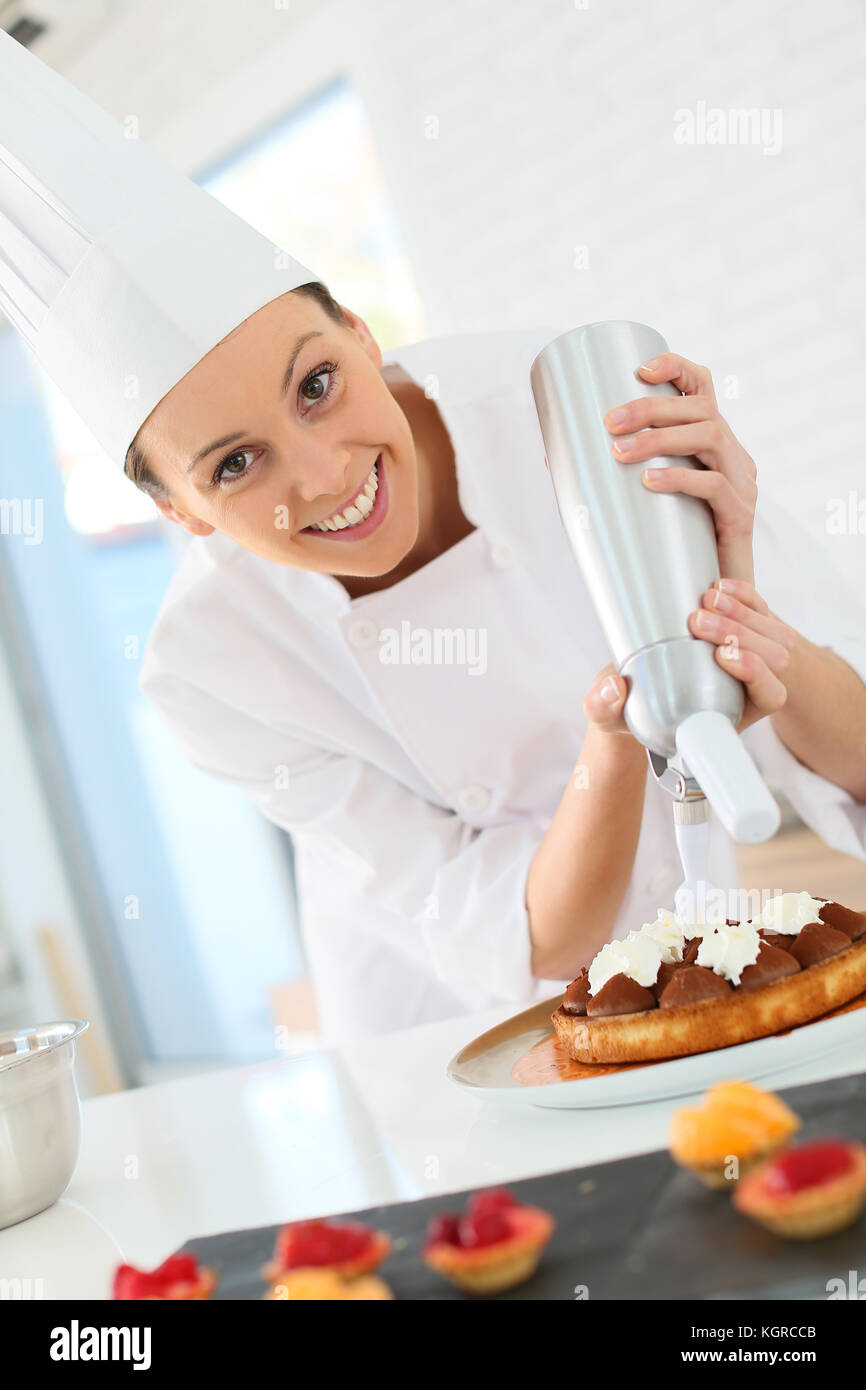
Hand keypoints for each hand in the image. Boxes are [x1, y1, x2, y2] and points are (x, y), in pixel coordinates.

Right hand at [584, 577, 794, 737]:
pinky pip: (761, 609)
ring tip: (706, 601)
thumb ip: (602, 707)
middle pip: (773, 656)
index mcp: (732, 714)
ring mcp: (750, 656)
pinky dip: (745, 595)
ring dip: (742, 612)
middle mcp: (748, 687)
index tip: (723, 657)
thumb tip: (613, 687)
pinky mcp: (741, 631)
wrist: (633, 690)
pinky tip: (718, 587)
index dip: (757, 674)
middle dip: (740, 633)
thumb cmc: (629, 711)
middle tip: (698, 621)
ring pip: (771, 630)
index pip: (769, 696)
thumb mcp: (609, 717)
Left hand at [603, 353, 756, 584]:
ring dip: (660, 439)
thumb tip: (551, 457)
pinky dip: (680, 479)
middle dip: (652, 408)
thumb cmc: (675, 545)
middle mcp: (734, 454)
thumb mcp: (648, 501)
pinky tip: (650, 482)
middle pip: (701, 410)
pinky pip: (715, 486)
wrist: (717, 597)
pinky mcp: (741, 515)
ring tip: (619, 452)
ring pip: (710, 438)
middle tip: (608, 423)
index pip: (704, 389)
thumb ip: (611, 477)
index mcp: (713, 442)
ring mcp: (743, 483)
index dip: (676, 368)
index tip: (639, 369)